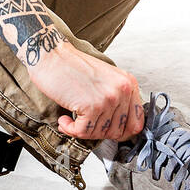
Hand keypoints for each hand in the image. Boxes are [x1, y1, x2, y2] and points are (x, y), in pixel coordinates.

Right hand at [26, 41, 144, 140]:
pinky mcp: (92, 106)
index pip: (136, 123)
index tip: (106, 131)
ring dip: (82, 131)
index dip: (121, 132)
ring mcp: (109, 98)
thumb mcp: (106, 80)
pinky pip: (83, 132)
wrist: (52, 56)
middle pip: (118, 132)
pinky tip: (64, 120)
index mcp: (129, 84)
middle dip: (98, 132)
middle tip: (84, 124)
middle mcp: (123, 91)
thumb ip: (117, 100)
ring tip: (71, 119)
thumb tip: (119, 128)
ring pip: (100, 133)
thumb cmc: (73, 67)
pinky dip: (70, 130)